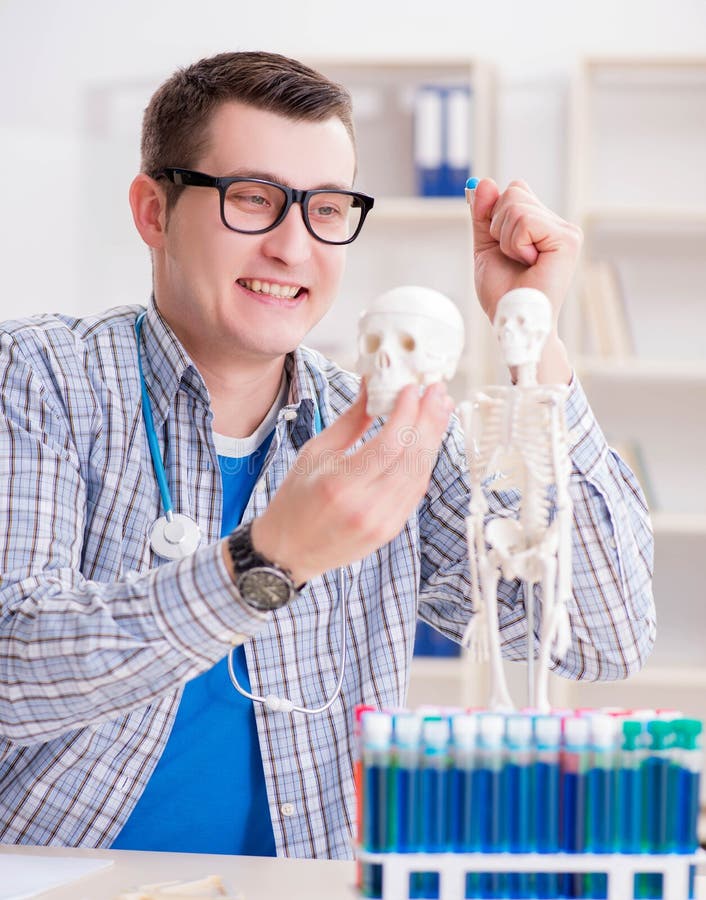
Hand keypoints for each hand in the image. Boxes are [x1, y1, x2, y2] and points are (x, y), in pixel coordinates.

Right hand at [247, 380, 454, 584]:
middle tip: (437, 390)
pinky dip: (424, 463)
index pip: (388, 444)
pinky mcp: (390, 531)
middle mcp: (364, 506)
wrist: (288, 552)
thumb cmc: (295, 499)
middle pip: (411, 457)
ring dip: (433, 439)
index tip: (413, 387)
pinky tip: (428, 441)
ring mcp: (381, 523)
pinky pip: (415, 491)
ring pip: (419, 474)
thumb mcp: (315, 453)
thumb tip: (372, 384)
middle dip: (429, 419)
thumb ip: (350, 420)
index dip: (407, 412)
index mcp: (339, 484)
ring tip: (440, 409)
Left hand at [469, 178, 582, 328]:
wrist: (512, 318)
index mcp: (541, 224)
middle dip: (498, 226)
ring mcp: (565, 230)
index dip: (494, 214)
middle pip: (514, 191)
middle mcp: (556, 223)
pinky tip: (529, 263)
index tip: (500, 245)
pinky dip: (515, 245)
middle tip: (512, 257)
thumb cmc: (502, 292)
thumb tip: (482, 183)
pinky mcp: (567, 239)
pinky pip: (525, 221)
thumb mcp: (485, 246)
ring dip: (505, 240)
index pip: (513, 190)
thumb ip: (483, 215)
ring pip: (516, 205)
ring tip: (520, 263)